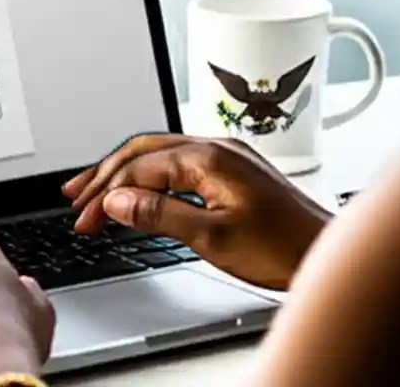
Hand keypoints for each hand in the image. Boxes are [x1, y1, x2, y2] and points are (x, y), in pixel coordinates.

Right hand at [65, 135, 329, 288]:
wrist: (325, 252)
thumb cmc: (282, 247)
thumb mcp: (212, 237)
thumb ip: (159, 215)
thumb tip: (118, 202)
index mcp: (209, 158)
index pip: (140, 169)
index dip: (106, 195)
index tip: (85, 219)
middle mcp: (217, 148)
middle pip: (145, 150)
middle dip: (106, 174)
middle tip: (75, 198)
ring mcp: (226, 158)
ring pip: (161, 154)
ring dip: (126, 173)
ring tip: (95, 191)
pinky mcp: (233, 172)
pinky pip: (179, 163)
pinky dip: (151, 177)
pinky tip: (140, 191)